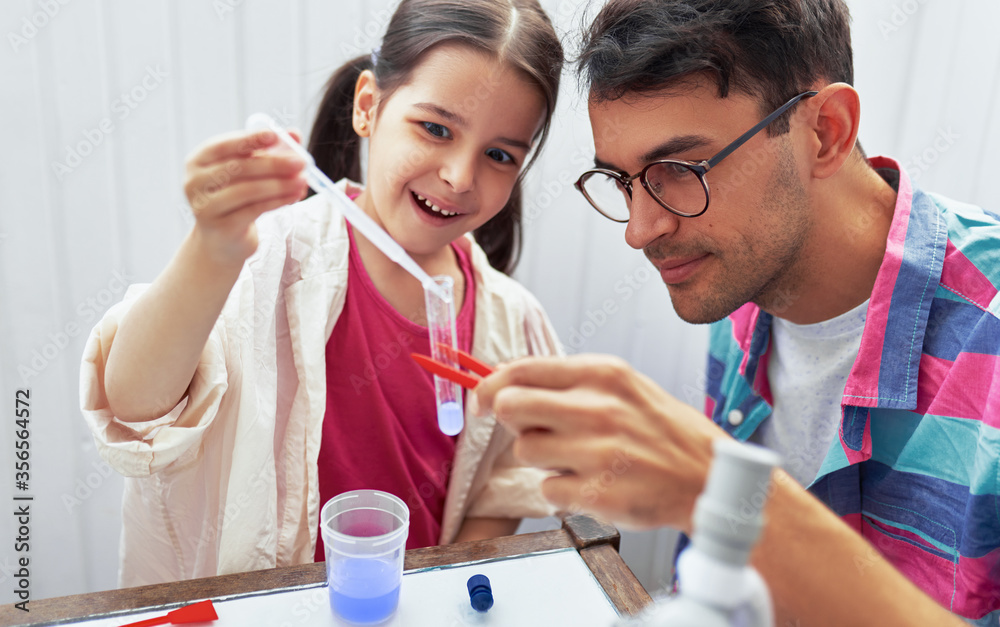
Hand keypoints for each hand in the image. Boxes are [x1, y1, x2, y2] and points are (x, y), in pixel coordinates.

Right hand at [183, 129, 307, 263]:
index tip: (275, 135)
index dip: (250, 139)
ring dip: (280, 185)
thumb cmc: (238, 197)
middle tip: (301, 162)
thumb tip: (295, 134)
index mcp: (199, 160)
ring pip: (247, 190)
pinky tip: (294, 196)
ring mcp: (204, 206)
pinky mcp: (220, 227)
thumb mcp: (252, 171)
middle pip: (238, 168)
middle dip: (274, 164)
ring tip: (302, 181)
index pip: (225, 145)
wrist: (224, 239)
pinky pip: (254, 210)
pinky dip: (278, 201)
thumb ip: (271, 150)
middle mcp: (195, 182)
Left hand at [473, 354, 727, 531]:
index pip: (521, 370)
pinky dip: (561, 491)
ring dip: (542, 458)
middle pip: (510, 406)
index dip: (488, 385)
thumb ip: (567, 383)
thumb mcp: (622, 386)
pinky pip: (547, 490)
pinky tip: (592, 484)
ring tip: (579, 459)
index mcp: (602, 374)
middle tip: (535, 429)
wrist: (708, 478)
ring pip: (525, 450)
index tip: (479, 399)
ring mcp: (597, 453)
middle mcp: (598, 408)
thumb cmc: (660, 431)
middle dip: (513, 420)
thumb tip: (504, 384)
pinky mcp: (597, 493)